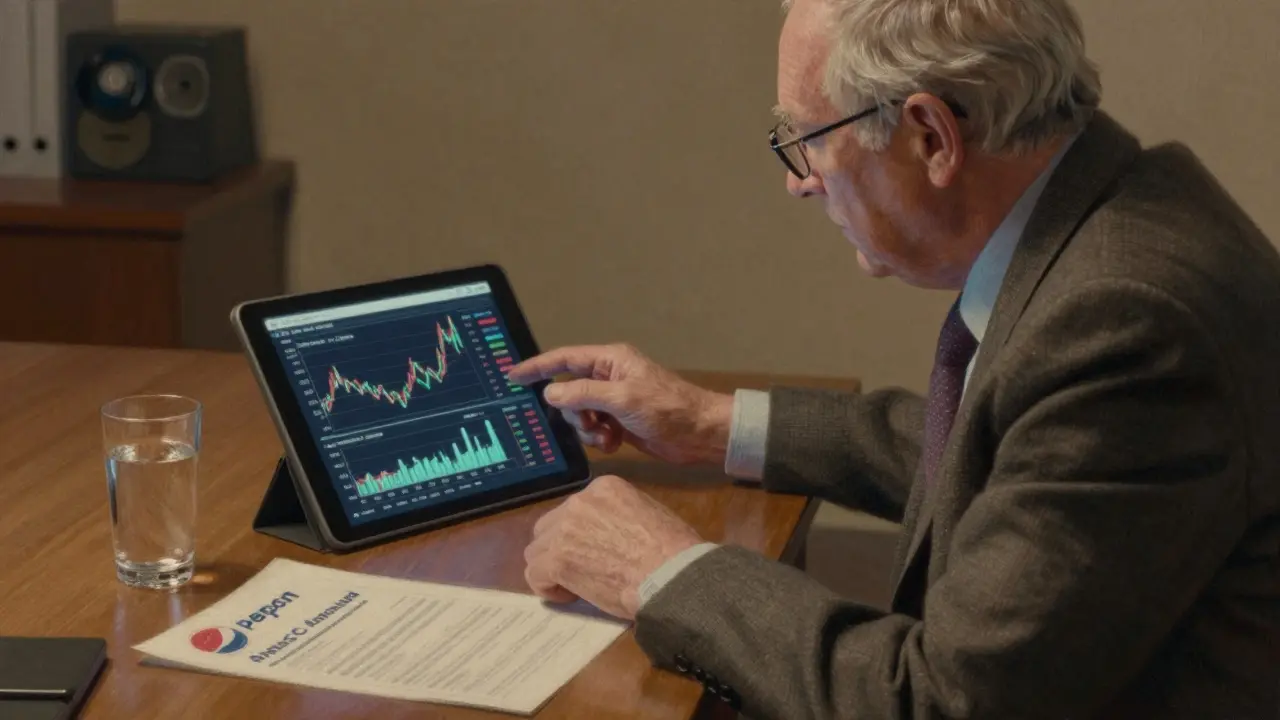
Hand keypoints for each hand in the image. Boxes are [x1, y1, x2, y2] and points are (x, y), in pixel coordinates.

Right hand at [506, 344, 732, 464]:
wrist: (699, 433)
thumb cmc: (668, 409)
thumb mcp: (623, 399)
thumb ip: (584, 394)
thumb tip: (551, 392)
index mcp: (610, 361)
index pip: (565, 359)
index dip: (538, 367)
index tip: (513, 376)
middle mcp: (609, 377)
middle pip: (569, 391)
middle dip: (574, 412)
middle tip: (590, 424)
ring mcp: (613, 400)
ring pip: (579, 413)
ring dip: (587, 429)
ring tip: (607, 438)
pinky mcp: (619, 421)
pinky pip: (593, 429)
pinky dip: (598, 439)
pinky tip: (614, 444)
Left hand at [524, 475, 703, 619]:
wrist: (670, 574)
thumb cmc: (673, 551)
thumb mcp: (649, 514)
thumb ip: (620, 517)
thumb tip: (607, 535)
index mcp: (605, 488)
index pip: (575, 509)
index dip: (581, 534)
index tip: (597, 553)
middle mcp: (580, 501)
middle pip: (550, 526)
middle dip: (560, 548)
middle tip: (581, 569)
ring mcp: (565, 529)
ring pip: (537, 549)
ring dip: (551, 567)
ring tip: (575, 585)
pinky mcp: (557, 559)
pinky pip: (535, 574)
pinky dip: (547, 588)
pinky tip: (569, 595)